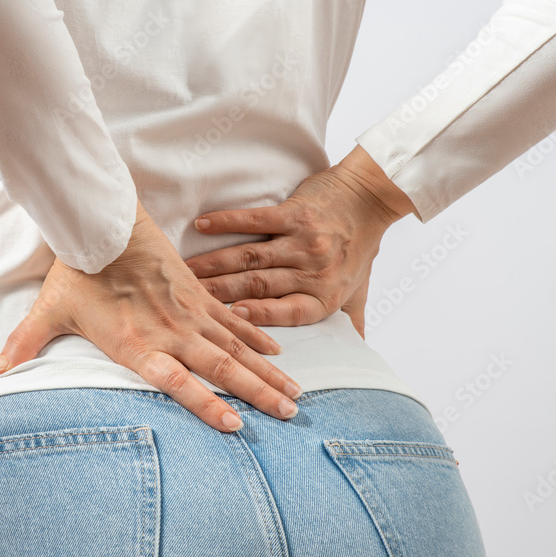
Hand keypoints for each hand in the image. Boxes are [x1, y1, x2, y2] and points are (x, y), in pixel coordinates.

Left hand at [0, 200, 303, 431]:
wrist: (102, 220)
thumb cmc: (76, 269)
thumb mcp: (49, 310)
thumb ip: (25, 343)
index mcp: (137, 342)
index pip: (178, 380)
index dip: (206, 404)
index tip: (236, 426)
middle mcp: (170, 330)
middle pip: (221, 367)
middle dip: (258, 393)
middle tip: (290, 415)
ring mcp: (188, 311)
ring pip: (236, 346)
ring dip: (266, 371)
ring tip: (294, 394)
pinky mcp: (197, 293)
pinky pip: (233, 320)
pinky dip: (256, 337)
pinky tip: (277, 354)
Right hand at [183, 145, 415, 336]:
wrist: (370, 199)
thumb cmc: (359, 249)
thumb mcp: (357, 294)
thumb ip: (349, 326)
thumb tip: (349, 357)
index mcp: (324, 297)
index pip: (286, 313)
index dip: (256, 319)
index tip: (226, 324)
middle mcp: (313, 271)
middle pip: (258, 285)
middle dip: (218, 294)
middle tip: (185, 301)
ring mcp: (302, 241)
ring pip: (250, 256)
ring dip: (214, 264)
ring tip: (185, 273)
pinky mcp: (294, 212)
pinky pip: (255, 220)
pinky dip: (226, 223)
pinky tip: (202, 226)